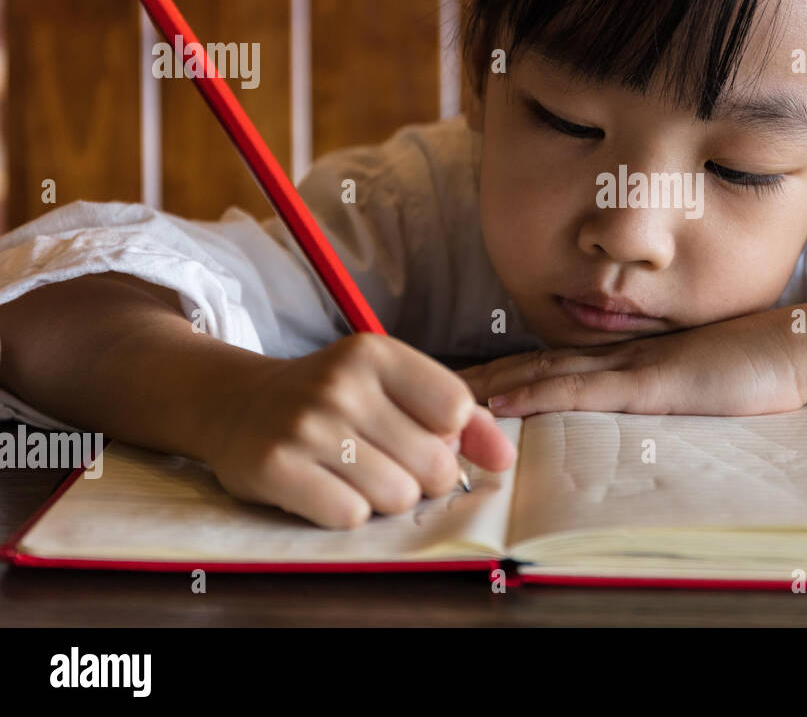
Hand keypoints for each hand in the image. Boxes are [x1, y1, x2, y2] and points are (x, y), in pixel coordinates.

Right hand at [201, 333, 516, 528]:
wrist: (238, 405)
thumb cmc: (334, 399)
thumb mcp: (394, 386)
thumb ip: (460, 417)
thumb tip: (504, 460)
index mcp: (377, 353)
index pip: (457, 408)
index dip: (449, 436)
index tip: (421, 432)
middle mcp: (342, 383)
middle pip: (434, 464)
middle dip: (420, 476)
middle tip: (383, 459)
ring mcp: (305, 425)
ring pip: (397, 496)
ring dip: (383, 497)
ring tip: (353, 472)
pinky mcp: (275, 467)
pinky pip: (350, 516)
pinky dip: (346, 512)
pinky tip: (325, 487)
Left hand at [458, 309, 806, 416]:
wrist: (800, 346)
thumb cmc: (761, 364)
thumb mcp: (703, 377)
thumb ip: (669, 387)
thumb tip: (648, 402)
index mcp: (635, 353)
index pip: (560, 358)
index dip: (513, 366)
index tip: (472, 377)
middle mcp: (624, 353)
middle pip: (539, 359)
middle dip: (486, 372)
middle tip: (433, 384)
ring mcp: (635, 365)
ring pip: (548, 371)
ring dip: (495, 382)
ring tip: (448, 394)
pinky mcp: (651, 384)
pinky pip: (582, 391)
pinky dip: (536, 394)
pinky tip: (502, 402)